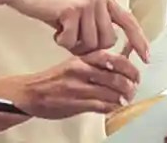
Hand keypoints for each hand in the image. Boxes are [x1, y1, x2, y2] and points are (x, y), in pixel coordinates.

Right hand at [6, 0, 150, 61]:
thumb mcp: (78, 0)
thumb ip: (94, 16)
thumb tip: (106, 43)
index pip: (128, 20)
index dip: (138, 40)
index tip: (146, 57)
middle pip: (108, 40)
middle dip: (91, 47)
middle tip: (73, 40)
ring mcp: (86, 2)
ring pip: (90, 43)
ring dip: (74, 44)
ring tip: (62, 30)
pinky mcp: (71, 10)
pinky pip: (72, 41)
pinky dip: (62, 41)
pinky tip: (54, 28)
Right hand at [14, 49, 141, 119]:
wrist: (31, 93)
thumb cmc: (54, 79)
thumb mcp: (75, 63)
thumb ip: (96, 63)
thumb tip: (123, 61)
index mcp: (82, 58)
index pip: (113, 58)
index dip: (130, 67)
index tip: (136, 75)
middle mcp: (81, 70)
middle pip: (116, 76)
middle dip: (130, 85)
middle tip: (133, 89)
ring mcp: (78, 87)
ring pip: (111, 92)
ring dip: (123, 98)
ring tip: (126, 100)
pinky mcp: (75, 103)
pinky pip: (101, 106)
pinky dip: (111, 108)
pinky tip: (114, 107)